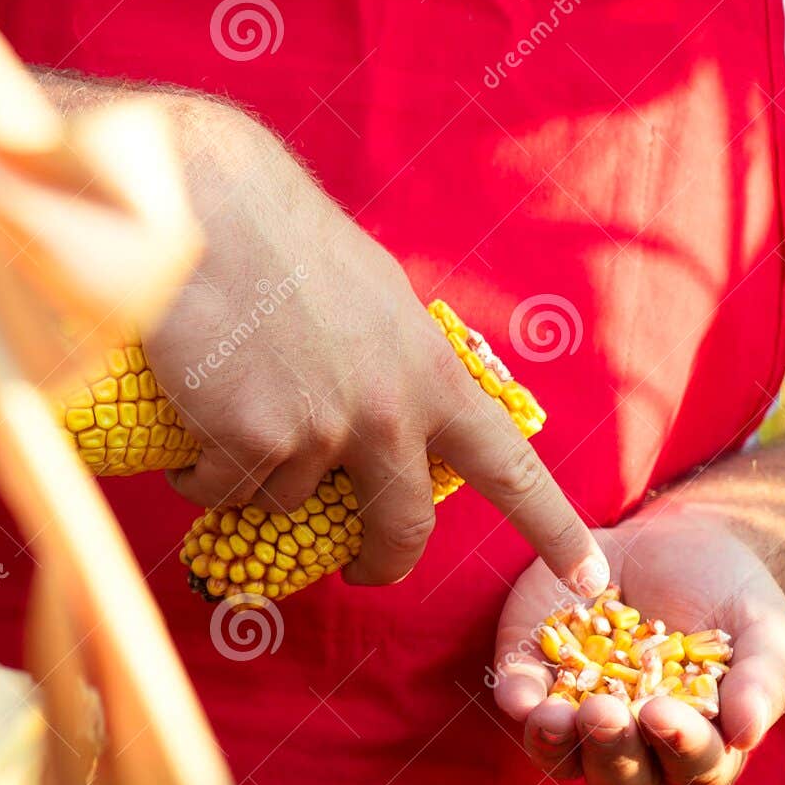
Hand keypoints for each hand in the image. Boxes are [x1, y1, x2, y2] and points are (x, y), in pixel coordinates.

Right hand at [138, 95, 607, 594]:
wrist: (202, 208)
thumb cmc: (282, 240)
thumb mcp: (376, 299)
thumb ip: (400, 365)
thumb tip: (405, 407)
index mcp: (432, 374)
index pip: (510, 467)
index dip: (554, 528)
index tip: (589, 576)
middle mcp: (390, 413)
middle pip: (403, 528)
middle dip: (382, 561)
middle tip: (363, 568)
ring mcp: (323, 433)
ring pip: (289, 506)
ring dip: (258, 478)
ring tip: (229, 410)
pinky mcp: (255, 444)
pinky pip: (224, 492)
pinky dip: (202, 472)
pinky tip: (194, 416)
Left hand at [493, 507, 784, 784]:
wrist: (678, 544)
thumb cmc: (733, 598)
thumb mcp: (764, 628)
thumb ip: (762, 679)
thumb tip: (747, 732)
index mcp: (700, 748)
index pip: (695, 768)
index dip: (679, 747)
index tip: (663, 712)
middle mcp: (638, 748)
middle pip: (621, 779)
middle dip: (609, 750)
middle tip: (603, 713)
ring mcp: (581, 719)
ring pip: (562, 757)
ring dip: (553, 744)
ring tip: (551, 715)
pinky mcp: (538, 678)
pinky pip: (521, 704)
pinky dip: (517, 700)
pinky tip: (519, 692)